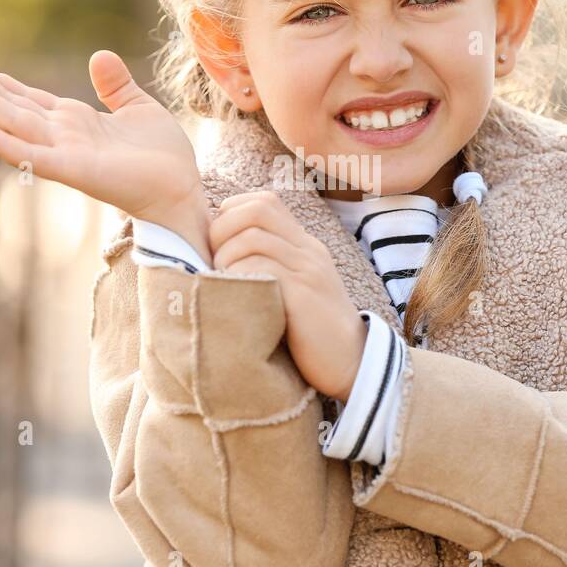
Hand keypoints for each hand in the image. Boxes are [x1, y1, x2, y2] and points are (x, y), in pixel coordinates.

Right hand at [0, 51, 212, 261]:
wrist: (182, 190)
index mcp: (74, 121)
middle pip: (11, 105)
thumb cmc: (163, 156)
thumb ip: (116, 86)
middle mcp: (62, 136)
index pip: (26, 95)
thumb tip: (99, 54)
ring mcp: (65, 153)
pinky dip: (5, 144)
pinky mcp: (75, 171)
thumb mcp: (139, 109)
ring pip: (15, 124)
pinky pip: (34, 156)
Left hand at [209, 191, 366, 401]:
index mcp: (305, 246)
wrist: (351, 364)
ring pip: (252, 238)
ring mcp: (308, 270)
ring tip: (224, 283)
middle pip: (257, 210)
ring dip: (226, 257)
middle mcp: (308, 251)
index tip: (219, 243)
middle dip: (223, 230)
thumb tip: (217, 251)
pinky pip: (260, 268)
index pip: (265, 202)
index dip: (232, 213)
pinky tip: (234, 297)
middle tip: (215, 262)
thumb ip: (269, 267)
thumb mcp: (294, 289)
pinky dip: (237, 277)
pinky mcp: (303, 295)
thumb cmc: (310, 333)